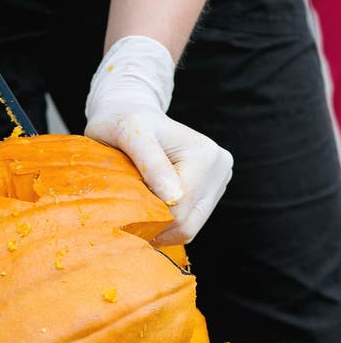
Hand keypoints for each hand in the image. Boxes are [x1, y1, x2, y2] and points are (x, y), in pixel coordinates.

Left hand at [85, 35, 232, 244]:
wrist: (131, 112)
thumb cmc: (124, 121)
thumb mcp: (131, 134)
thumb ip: (151, 162)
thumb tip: (173, 197)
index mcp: (205, 155)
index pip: (178, 210)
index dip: (147, 220)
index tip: (120, 217)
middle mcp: (220, 168)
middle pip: (187, 225)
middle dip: (154, 228)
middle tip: (124, 221)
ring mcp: (219, 181)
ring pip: (189, 230)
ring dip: (159, 230)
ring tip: (134, 216)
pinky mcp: (211, 192)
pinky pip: (188, 226)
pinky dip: (166, 228)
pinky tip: (147, 214)